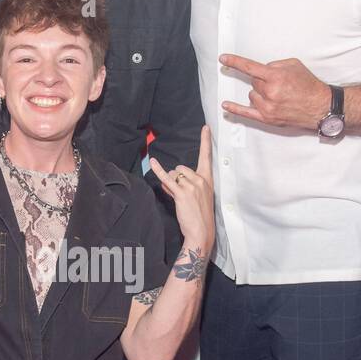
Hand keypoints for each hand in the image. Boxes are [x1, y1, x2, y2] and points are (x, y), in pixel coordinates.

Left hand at [147, 125, 213, 249]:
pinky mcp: (182, 192)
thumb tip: (167, 180)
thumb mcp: (195, 198)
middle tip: (178, 192)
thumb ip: (182, 186)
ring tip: (177, 196)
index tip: (206, 128)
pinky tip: (152, 163)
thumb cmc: (200, 216)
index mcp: (208, 180)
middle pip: (181, 167)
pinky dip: (158, 171)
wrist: (202, 231)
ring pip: (174, 174)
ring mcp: (192, 185)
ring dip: (171, 183)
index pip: (207, 157)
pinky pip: (168, 178)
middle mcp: (201, 180)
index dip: (206, 141)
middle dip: (176, 177)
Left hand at [219, 53, 330, 128]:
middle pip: (254, 82)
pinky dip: (235, 109)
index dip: (235, 62)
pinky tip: (226, 105)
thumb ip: (274, 65)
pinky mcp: (268, 118)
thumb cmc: (309, 86)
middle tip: (278, 84)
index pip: (250, 67)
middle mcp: (270, 92)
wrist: (320, 106)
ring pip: (252, 95)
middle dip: (262, 81)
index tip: (223, 59)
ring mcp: (268, 107)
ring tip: (278, 96)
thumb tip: (262, 70)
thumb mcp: (294, 65)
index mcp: (276, 77)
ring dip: (260, 93)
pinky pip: (246, 113)